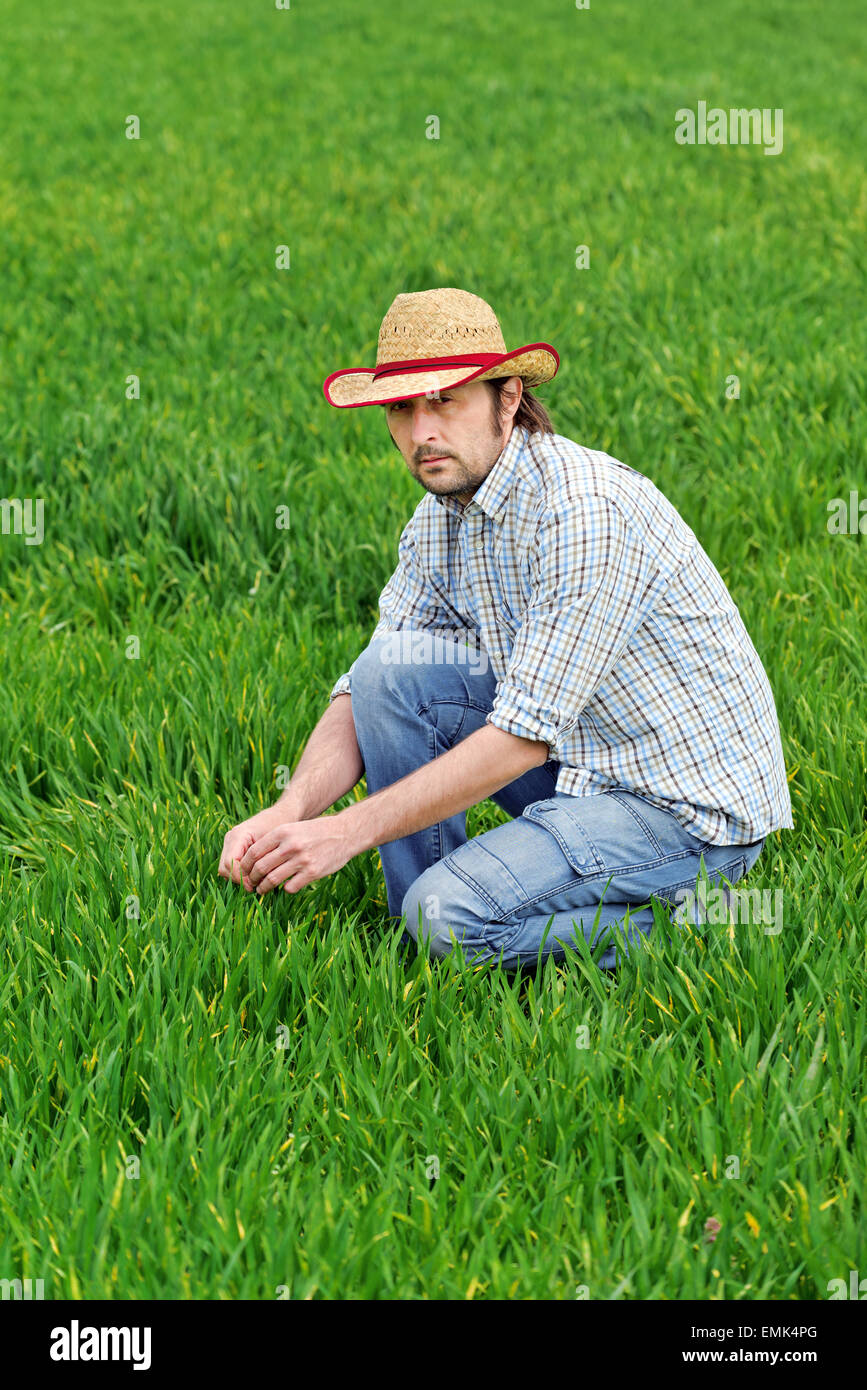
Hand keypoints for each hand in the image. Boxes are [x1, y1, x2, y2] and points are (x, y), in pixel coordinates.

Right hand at [218, 805, 295, 886]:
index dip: (240, 877)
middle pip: (224, 868)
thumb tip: (257, 883)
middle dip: (238, 880)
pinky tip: (254, 875)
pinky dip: (240, 873)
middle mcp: (231, 838)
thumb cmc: (279, 827)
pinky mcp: (234, 847)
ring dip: (238, 878)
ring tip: (255, 882)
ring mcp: (230, 842)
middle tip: (255, 886)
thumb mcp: (273, 845)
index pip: (229, 863)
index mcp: (238, 835)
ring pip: (225, 869)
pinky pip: (230, 865)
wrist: (280, 815)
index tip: (254, 885)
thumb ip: (262, 861)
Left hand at [238, 815, 354, 895]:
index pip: (254, 852)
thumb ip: (275, 841)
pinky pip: (290, 887)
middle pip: (261, 867)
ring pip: (272, 880)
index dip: (245, 865)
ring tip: (262, 890)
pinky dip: (284, 889)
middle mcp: (290, 845)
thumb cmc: (316, 831)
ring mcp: (302, 859)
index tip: (244, 872)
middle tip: (251, 884)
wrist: (345, 833)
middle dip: (252, 879)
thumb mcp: (293, 828)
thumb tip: (254, 860)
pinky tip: (285, 887)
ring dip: (263, 888)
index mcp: (282, 832)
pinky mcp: (313, 872)